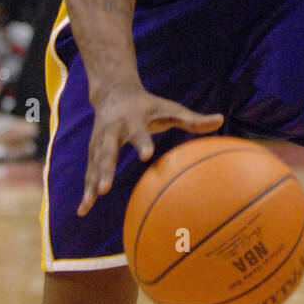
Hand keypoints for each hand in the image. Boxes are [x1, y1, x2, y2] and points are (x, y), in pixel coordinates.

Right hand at [78, 88, 222, 215]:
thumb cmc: (148, 105)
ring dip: (91, 185)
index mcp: (132, 120)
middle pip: (107, 151)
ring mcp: (99, 142)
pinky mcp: (93, 152)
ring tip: (88, 206)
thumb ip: (193, 119)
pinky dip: (85, 191)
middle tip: (105, 189)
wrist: (113, 92)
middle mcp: (112, 131)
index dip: (142, 142)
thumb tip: (221, 120)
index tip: (147, 155)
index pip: (138, 132)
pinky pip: (89, 173)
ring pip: (94, 165)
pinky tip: (82, 211)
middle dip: (105, 170)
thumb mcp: (170, 108)